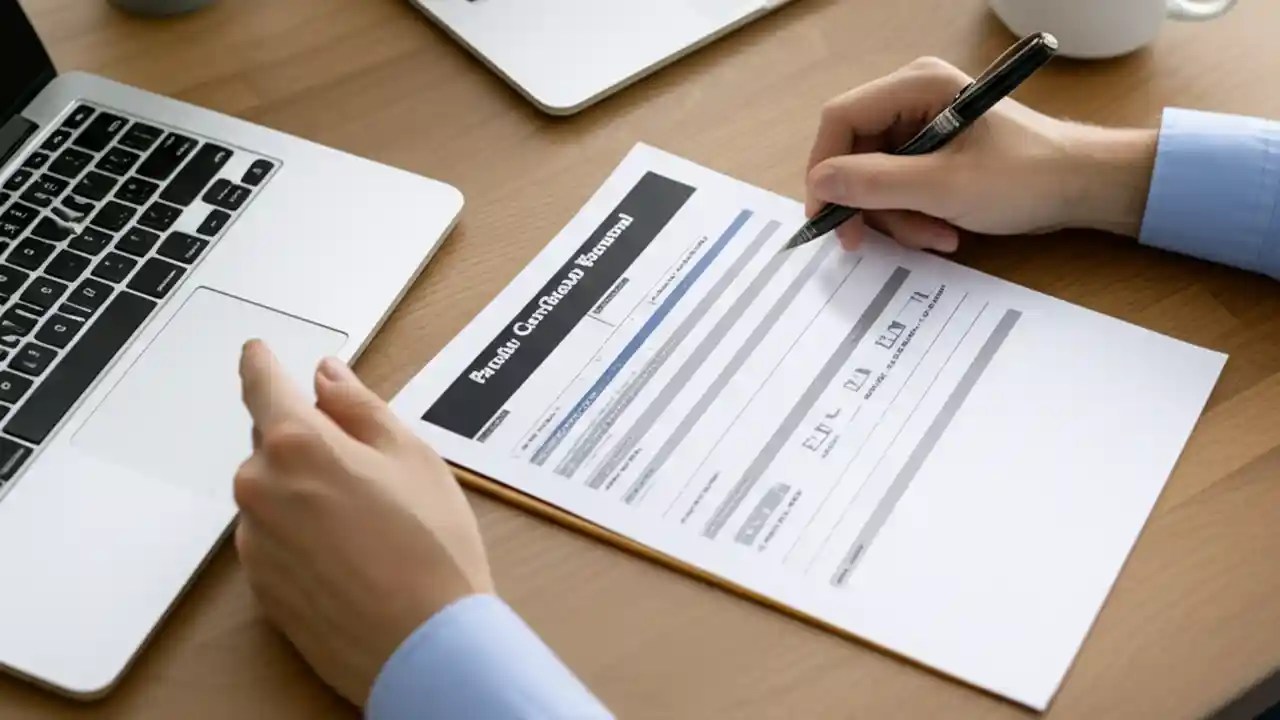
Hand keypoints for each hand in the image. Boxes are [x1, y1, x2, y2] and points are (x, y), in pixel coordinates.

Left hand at [233, 340, 492, 704]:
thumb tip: (327, 376)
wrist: (424, 646)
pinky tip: (351, 555)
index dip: (260, 363)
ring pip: (273, 493)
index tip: (256, 351)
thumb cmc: (431, 548)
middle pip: (271, 442)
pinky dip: (302, 534)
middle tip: (367, 469)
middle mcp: (260, 487)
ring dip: (305, 492)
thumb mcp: (411, 457)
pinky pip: (273, 537)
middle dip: (308, 443)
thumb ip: (360, 408)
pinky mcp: (259, 584)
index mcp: (298, 444)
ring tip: (368, 524)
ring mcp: (254, 540)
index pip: (263, 385)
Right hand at [805, 57, 1157, 251]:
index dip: (824, 168)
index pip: (840, 119)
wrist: (1083, 186)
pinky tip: (944, 231)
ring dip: (898, 217)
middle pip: (856, 153)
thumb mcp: (943, 187)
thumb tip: (820, 183)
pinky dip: (915, 215)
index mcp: (916, 85)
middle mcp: (914, 97)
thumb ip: (876, 184)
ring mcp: (924, 124)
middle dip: (869, 203)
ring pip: (876, 177)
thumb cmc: (1025, 177)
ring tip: (935, 236)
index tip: (824, 216)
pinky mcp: (935, 151)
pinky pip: (900, 186)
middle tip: (871, 242)